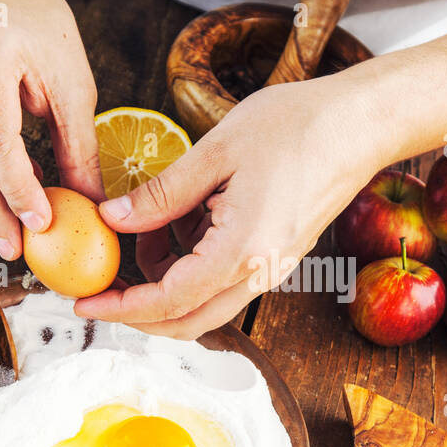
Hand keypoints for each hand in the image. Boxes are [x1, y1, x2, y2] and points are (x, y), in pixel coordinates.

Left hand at [75, 77, 383, 337]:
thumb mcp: (216, 152)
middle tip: (100, 287)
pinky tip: (182, 219)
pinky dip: (192, 264)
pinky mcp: (277, 256)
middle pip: (187, 322)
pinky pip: (225, 280)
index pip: (169, 301)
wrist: (362, 124)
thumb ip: (161, 194)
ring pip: (205, 304)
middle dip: (138, 313)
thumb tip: (112, 218)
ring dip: (166, 282)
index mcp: (242, 251)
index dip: (121, 308)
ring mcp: (272, 268)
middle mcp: (260, 272)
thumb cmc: (297, 127)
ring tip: (149, 224)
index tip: (84, 303)